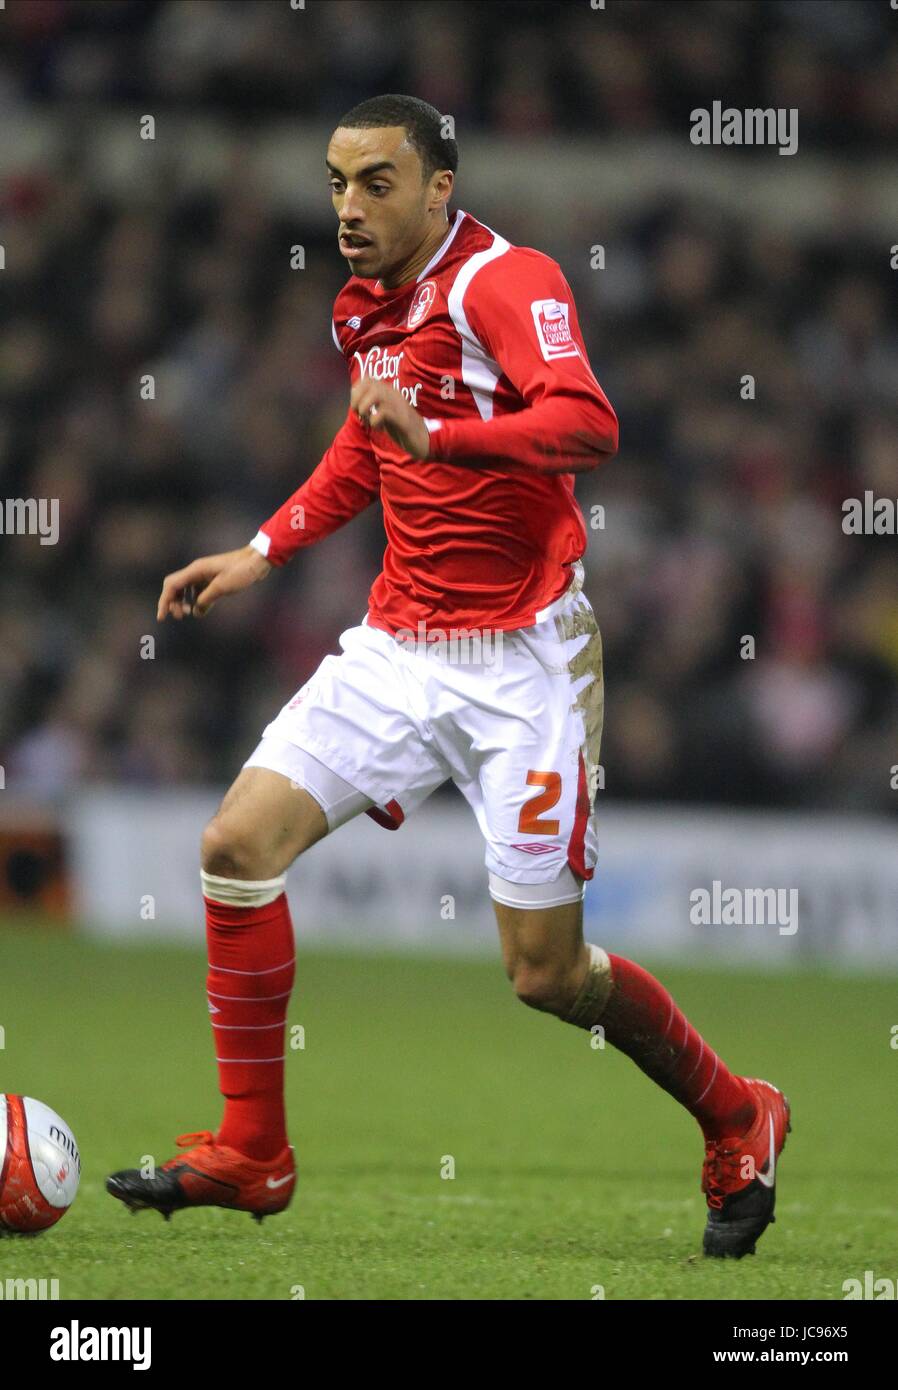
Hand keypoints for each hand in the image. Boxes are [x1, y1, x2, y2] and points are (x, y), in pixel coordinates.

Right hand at [157, 544, 271, 620]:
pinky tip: (201, 610)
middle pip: (175, 587)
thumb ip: (206, 599)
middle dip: (173, 602)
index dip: (165, 601)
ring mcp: (204, 574)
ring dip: (184, 602)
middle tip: (181, 616)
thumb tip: (196, 611)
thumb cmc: (241, 571)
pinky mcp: (212, 579)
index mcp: (196, 570)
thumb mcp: (222, 587)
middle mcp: (196, 571)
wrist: (257, 560)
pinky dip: (196, 601)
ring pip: (186, 589)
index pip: (171, 585)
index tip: (162, 617)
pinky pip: (198, 590)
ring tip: (189, 613)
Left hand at [350, 379, 430, 459]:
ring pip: (375, 394)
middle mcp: (393, 395)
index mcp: (389, 392)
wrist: (423, 440)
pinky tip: (380, 429)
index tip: (357, 407)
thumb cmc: (402, 428)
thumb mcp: (385, 414)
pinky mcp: (402, 419)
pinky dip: (375, 422)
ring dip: (365, 408)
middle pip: (369, 384)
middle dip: (357, 400)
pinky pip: (383, 413)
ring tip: (368, 420)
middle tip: (361, 415)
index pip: (367, 379)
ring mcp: (398, 405)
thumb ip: (373, 406)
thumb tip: (355, 403)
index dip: (356, 391)